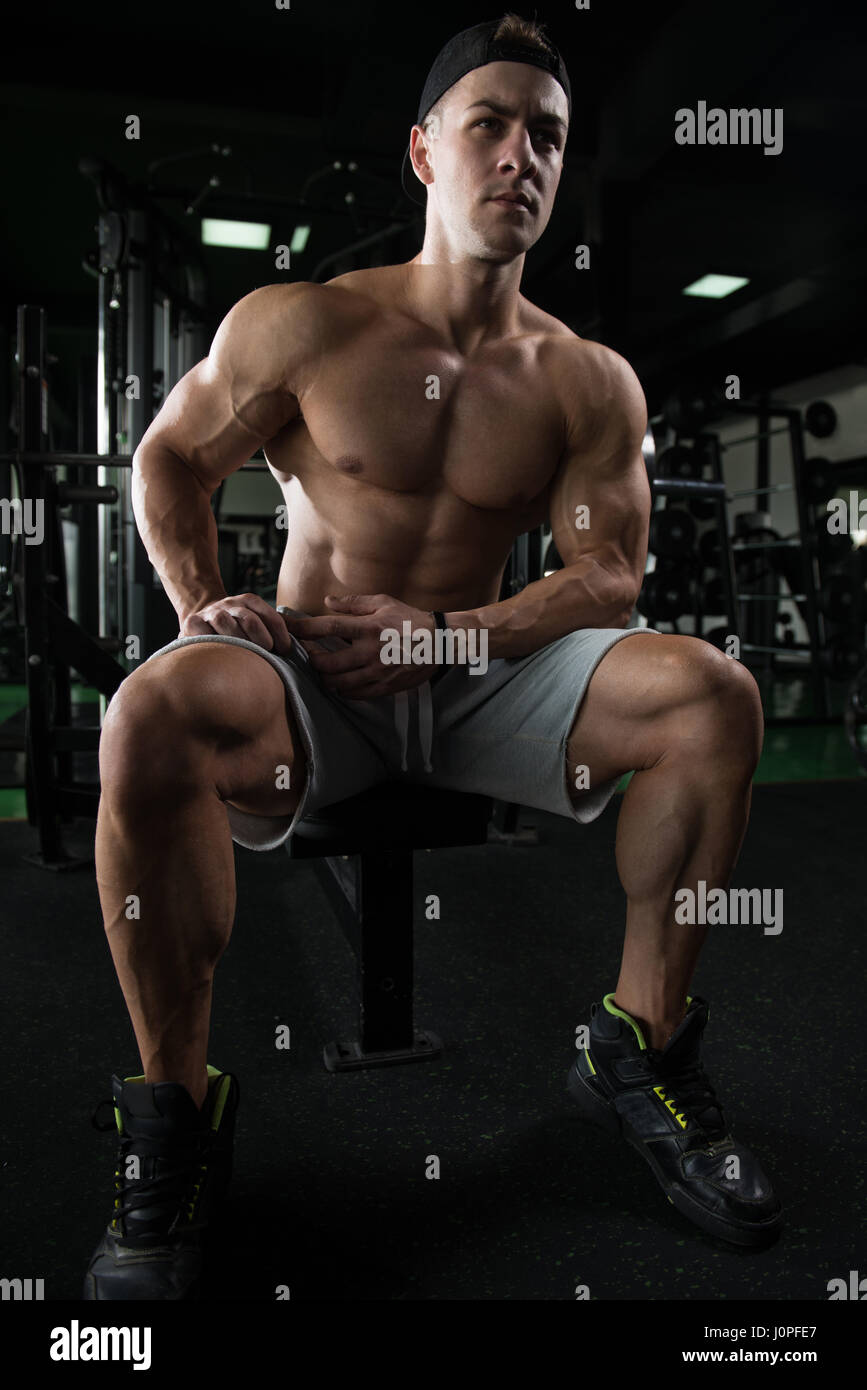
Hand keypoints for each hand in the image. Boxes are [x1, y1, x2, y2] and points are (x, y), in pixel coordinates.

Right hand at [180, 593, 295, 657]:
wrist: (200, 621)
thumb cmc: (238, 629)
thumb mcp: (261, 622)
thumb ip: (286, 627)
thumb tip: (318, 629)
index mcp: (249, 601)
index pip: (270, 615)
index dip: (280, 634)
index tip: (285, 651)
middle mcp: (230, 603)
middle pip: (250, 619)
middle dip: (261, 640)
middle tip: (267, 655)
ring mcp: (211, 613)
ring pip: (227, 626)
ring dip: (240, 645)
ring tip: (247, 658)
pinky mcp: (192, 624)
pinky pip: (206, 635)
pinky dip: (216, 646)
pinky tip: (223, 656)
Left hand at [281, 593, 439, 697]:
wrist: (439, 643)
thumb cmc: (409, 619)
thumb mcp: (384, 602)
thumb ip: (354, 603)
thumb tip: (328, 601)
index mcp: (368, 628)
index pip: (327, 628)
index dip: (304, 629)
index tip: (289, 629)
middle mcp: (370, 652)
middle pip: (327, 663)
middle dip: (313, 661)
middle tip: (311, 655)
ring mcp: (377, 672)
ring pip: (338, 683)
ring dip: (325, 678)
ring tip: (324, 670)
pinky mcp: (384, 687)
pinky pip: (354, 694)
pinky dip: (343, 689)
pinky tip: (342, 682)